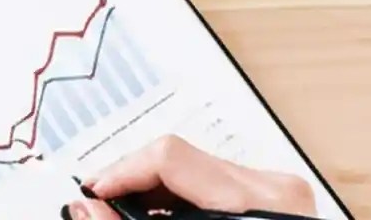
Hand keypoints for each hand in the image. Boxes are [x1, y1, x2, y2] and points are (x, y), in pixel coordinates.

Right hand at [65, 136, 317, 218]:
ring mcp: (280, 191)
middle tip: (102, 203)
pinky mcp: (277, 200)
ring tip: (128, 213)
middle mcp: (276, 187)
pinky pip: (216, 184)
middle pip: (180, 158)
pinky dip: (182, 200)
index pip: (170, 157)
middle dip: (134, 182)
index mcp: (259, 202)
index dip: (122, 171)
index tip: (96, 192)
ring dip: (156, 192)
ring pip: (195, 170)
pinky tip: (162, 217)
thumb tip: (89, 207)